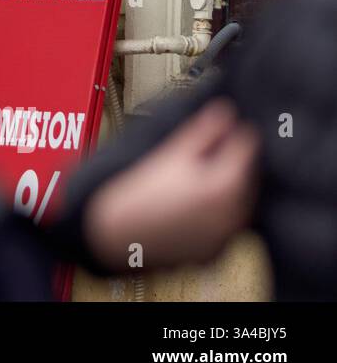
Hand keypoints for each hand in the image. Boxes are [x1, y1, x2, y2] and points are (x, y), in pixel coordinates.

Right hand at [84, 98, 258, 272]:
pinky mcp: (213, 252)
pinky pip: (225, 226)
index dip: (235, 132)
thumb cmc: (137, 196)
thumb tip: (223, 110)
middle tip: (209, 150)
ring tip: (198, 178)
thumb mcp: (170, 153)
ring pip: (239, 202)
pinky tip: (193, 206)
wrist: (115, 235)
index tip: (226, 126)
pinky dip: (216, 214)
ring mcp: (224, 235)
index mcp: (226, 185)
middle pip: (248, 176)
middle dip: (232, 161)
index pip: (247, 147)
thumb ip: (203, 131)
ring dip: (227, 188)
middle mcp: (232, 213)